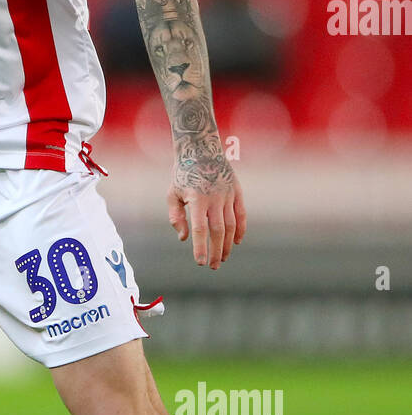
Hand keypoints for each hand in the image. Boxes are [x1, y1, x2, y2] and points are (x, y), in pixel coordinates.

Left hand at [167, 149, 246, 269]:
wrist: (201, 149)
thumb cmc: (183, 174)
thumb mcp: (172, 193)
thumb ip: (176, 217)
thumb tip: (183, 238)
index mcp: (197, 199)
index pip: (200, 229)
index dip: (201, 247)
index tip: (200, 263)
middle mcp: (214, 198)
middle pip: (218, 231)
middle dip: (216, 251)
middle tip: (213, 266)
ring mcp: (227, 195)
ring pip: (231, 225)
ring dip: (227, 244)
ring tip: (222, 258)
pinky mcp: (237, 191)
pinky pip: (241, 214)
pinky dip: (240, 230)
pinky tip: (235, 242)